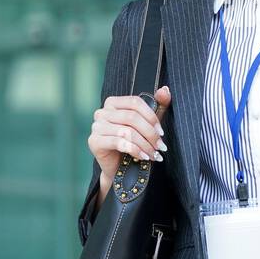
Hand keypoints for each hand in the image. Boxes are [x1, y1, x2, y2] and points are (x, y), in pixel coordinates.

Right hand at [87, 85, 170, 205]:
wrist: (119, 168)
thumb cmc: (134, 143)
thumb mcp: (148, 124)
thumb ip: (158, 105)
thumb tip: (165, 90)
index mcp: (113, 103)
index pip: (135, 103)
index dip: (151, 117)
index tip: (161, 132)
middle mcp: (102, 112)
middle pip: (132, 117)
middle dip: (150, 134)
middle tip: (160, 146)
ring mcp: (96, 126)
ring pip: (127, 131)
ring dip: (144, 144)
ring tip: (154, 154)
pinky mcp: (94, 141)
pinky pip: (118, 142)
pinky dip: (135, 150)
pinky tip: (143, 157)